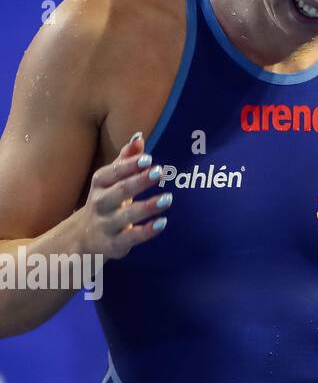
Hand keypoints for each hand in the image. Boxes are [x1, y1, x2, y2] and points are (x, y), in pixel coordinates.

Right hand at [74, 132, 171, 259]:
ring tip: (168, 198)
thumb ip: (125, 160)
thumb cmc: (106, 201)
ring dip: (147, 207)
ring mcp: (106, 225)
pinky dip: (146, 231)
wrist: (82, 238)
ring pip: (126, 216)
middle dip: (139, 181)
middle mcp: (100, 203)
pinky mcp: (114, 244)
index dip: (129, 165)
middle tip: (160, 172)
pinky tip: (162, 223)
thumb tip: (138, 138)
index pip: (112, 173)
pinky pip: (130, 238)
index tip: (148, 158)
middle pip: (119, 191)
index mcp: (100, 184)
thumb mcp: (111, 180)